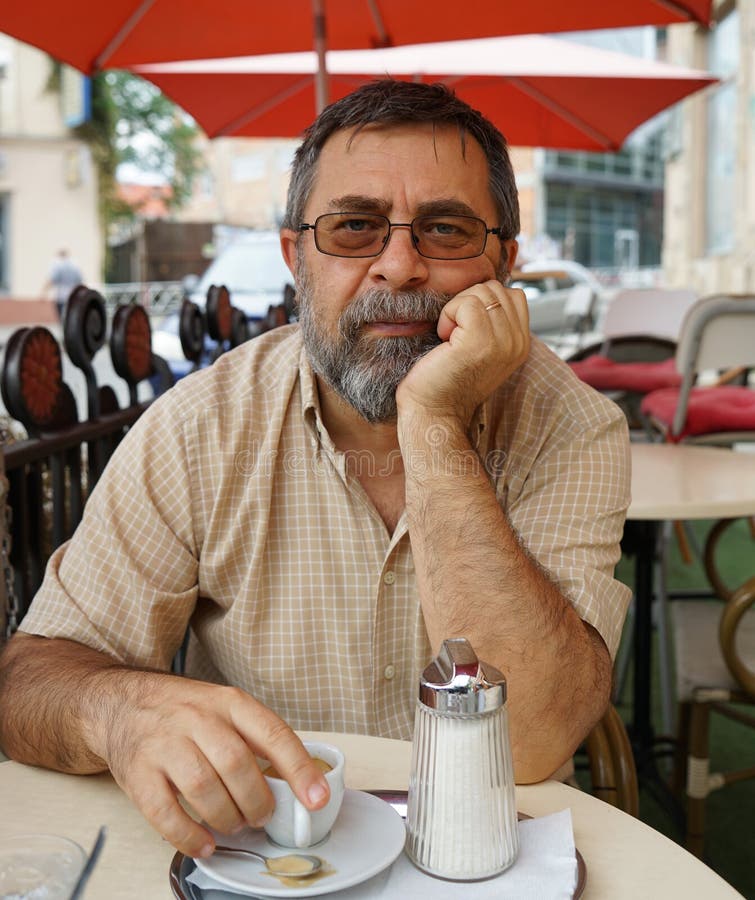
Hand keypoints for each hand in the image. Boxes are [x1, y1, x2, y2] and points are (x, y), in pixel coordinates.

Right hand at [99, 676, 329, 857]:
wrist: (123, 702)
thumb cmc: (184, 712)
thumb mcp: (224, 708)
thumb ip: (255, 740)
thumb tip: (296, 782)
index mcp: (229, 702)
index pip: (272, 733)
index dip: (299, 768)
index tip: (317, 798)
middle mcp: (197, 718)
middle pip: (237, 764)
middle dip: (257, 800)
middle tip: (261, 816)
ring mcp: (165, 744)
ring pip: (204, 788)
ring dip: (227, 818)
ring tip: (234, 825)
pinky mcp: (138, 772)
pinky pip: (165, 812)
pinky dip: (189, 835)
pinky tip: (204, 843)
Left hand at [396, 281, 529, 425]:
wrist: (433, 411)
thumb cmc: (447, 377)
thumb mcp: (482, 347)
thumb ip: (494, 322)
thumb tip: (484, 290)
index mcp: (522, 344)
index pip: (514, 295)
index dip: (483, 301)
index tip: (466, 329)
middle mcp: (519, 343)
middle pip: (496, 288)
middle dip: (468, 302)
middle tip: (455, 333)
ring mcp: (503, 342)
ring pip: (481, 292)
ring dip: (456, 309)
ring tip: (450, 338)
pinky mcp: (481, 342)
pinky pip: (466, 304)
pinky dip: (448, 315)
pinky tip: (444, 340)